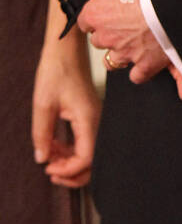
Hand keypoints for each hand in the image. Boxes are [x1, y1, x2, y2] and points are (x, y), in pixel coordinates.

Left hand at [32, 30, 100, 187]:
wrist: (65, 50)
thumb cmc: (56, 72)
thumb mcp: (43, 105)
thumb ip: (42, 135)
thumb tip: (42, 159)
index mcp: (88, 119)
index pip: (86, 158)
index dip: (68, 170)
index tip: (48, 169)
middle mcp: (96, 122)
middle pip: (92, 161)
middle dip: (72, 173)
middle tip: (50, 172)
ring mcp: (94, 119)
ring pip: (88, 153)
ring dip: (69, 161)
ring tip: (48, 157)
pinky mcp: (89, 117)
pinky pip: (84, 141)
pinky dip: (70, 149)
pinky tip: (54, 146)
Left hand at [77, 0, 168, 82]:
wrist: (176, 3)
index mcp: (97, 13)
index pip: (85, 22)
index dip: (97, 17)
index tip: (107, 14)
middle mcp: (106, 36)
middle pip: (98, 41)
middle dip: (109, 35)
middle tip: (125, 26)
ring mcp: (125, 53)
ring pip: (112, 62)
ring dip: (121, 54)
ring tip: (135, 44)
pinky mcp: (145, 65)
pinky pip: (137, 76)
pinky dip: (141, 71)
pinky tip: (148, 62)